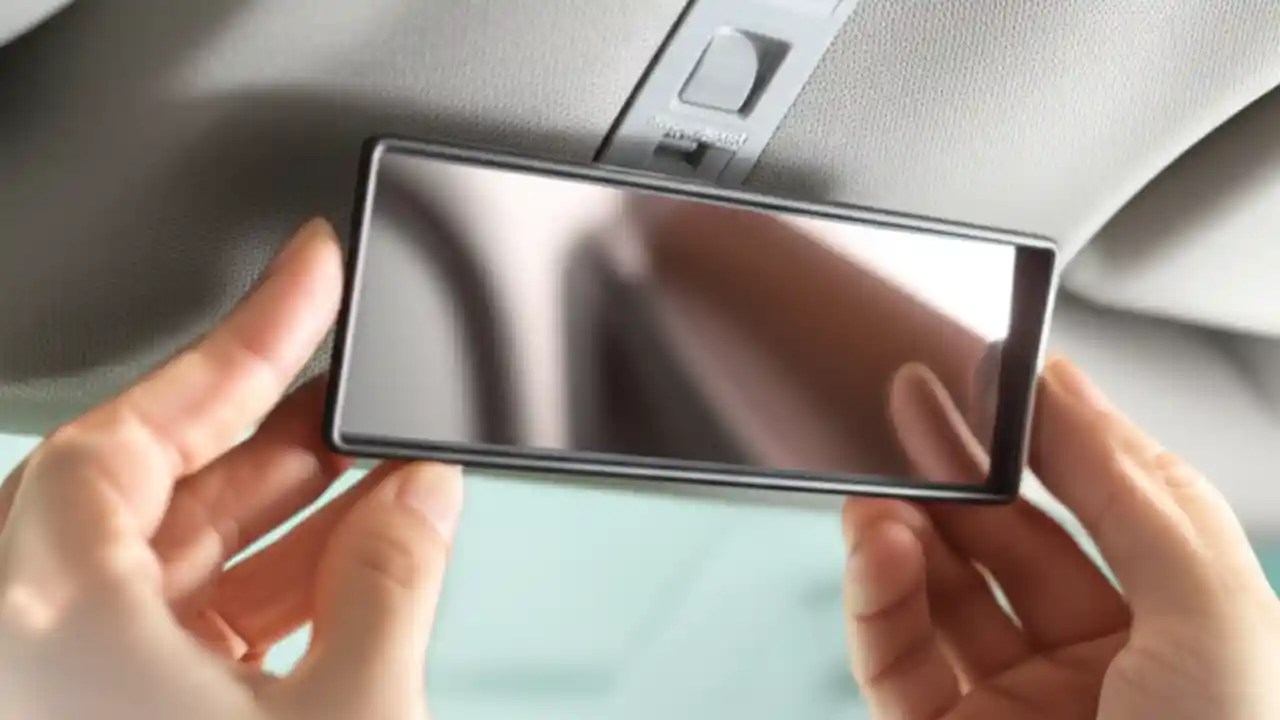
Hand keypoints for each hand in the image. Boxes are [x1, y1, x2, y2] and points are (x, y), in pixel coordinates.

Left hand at [0, 219, 462, 719]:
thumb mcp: (351, 715)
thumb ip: (391, 583)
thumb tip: (420, 498)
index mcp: (49, 632)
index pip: (123, 435)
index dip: (236, 345)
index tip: (305, 281)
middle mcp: (34, 652)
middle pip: (149, 479)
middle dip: (275, 421)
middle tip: (353, 369)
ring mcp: (71, 688)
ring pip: (174, 550)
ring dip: (294, 503)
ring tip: (391, 466)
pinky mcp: (116, 718)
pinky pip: (189, 617)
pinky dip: (281, 578)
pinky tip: (366, 550)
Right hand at [843, 359, 1279, 718]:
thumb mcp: (1219, 617)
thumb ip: (1138, 493)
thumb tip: (1065, 387)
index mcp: (1178, 630)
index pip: (1101, 508)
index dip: (1049, 439)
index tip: (996, 376)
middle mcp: (1093, 667)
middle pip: (1003, 544)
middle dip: (956, 473)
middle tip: (911, 404)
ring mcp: (1013, 706)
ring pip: (934, 597)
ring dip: (900, 531)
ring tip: (878, 492)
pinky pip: (889, 661)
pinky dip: (871, 598)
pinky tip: (877, 549)